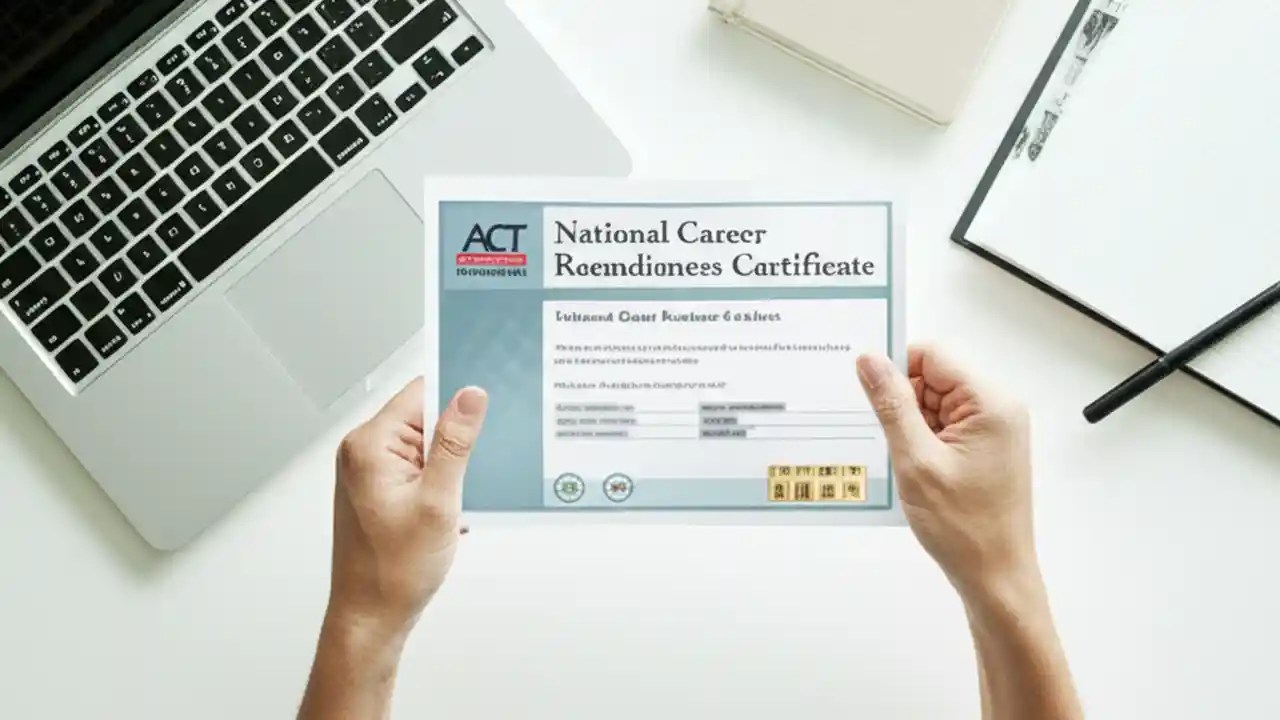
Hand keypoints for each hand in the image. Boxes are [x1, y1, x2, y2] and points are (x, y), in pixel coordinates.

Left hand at [327, 379, 488, 639]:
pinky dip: (438, 484)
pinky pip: (417, 468)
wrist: (371, 616)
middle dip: (454, 440)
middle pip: (423, 417)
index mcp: (370, 445)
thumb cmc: (393, 571)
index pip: (421, 392)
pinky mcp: (377, 489)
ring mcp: (368, 471)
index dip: (456, 397)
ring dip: (448, 467)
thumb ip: (455, 443)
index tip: (484, 408)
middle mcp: (362, 452)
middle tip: (464, 475)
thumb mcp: (438, 502)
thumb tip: (470, 396)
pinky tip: (444, 512)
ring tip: (449, 501)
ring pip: (424, 445)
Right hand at [856, 346, 1037, 602]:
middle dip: (900, 403)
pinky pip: (942, 428)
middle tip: (886, 439)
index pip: (933, 356)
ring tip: (903, 463)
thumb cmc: (965, 528)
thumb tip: (870, 361)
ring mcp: (992, 431)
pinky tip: (912, 470)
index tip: (865, 390)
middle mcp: (998, 410)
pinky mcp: (984, 450)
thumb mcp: (916, 462)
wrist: (996, 579)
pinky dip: (920, 443)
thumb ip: (892, 405)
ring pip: (933, 404)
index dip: (896, 368)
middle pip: (933, 378)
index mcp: (991, 404)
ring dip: (909, 427)